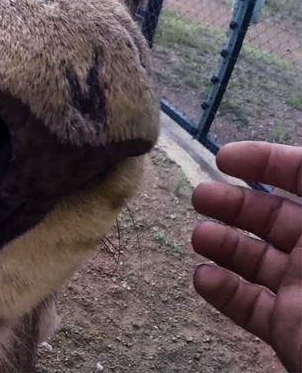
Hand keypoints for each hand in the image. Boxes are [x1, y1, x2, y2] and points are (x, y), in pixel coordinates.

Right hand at [191, 142, 301, 371]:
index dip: (266, 162)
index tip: (223, 159)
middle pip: (273, 216)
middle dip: (232, 202)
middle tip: (198, 197)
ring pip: (256, 259)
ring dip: (222, 244)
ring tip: (199, 238)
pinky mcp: (287, 327)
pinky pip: (249, 304)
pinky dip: (222, 291)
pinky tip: (202, 277)